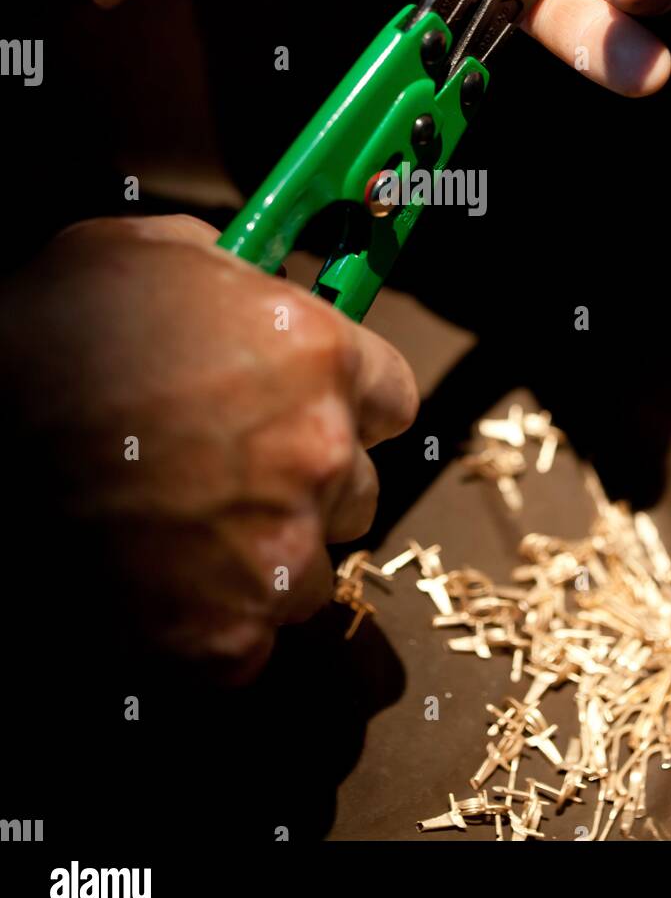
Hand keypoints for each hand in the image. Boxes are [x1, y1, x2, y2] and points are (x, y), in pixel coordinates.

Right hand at [2, 216, 417, 678]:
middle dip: (307, 485)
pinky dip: (214, 627)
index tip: (316, 412)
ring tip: (188, 534)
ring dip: (266, 560)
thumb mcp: (143, 250)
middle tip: (233, 474)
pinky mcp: (219, 636)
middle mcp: (318, 457)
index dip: (349, 405)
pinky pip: (250, 647)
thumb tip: (258, 281)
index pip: (393, 399)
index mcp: (319, 355)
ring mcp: (274, 555)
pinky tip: (164, 589)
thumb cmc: (48, 329)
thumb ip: (230, 269)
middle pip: (357, 492)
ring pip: (311, 575)